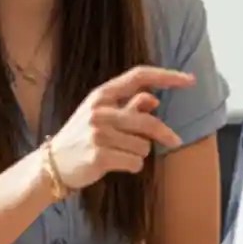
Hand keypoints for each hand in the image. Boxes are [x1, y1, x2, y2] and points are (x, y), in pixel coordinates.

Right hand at [47, 66, 194, 189]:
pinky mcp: (99, 156)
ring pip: (144, 146)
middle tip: (176, 141)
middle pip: (149, 121)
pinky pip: (136, 163)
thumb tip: (154, 99)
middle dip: (165, 134)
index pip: (139, 76)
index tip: (189, 80)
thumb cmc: (82, 136)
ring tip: (119, 153)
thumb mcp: (101, 114)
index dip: (167, 76)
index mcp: (101, 94)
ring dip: (139, 153)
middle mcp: (100, 111)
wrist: (53, 164)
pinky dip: (131, 166)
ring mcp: (98, 133)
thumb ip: (127, 105)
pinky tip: (115, 165)